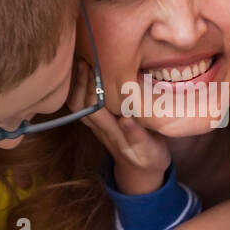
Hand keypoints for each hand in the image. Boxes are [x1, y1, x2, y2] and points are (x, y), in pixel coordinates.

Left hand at [70, 58, 169, 194]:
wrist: (141, 171)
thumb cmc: (150, 157)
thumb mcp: (151, 150)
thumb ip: (138, 136)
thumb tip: (126, 119)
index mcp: (112, 133)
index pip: (93, 109)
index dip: (91, 88)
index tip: (95, 67)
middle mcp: (100, 129)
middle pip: (79, 105)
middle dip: (80, 81)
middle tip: (86, 58)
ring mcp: (96, 126)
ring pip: (77, 105)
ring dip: (78, 83)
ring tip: (84, 60)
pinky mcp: (98, 123)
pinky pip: (82, 105)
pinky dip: (80, 88)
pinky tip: (86, 72)